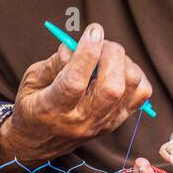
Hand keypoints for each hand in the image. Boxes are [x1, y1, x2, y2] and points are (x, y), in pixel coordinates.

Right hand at [0, 22, 151, 167]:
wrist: (39, 142)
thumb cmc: (33, 105)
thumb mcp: (32, 80)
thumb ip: (55, 62)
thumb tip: (78, 45)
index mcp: (53, 109)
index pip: (75, 82)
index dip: (87, 53)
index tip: (93, 31)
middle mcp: (82, 120)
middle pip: (112, 87)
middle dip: (111, 55)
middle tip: (100, 42)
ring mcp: (103, 123)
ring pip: (131, 88)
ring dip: (124, 62)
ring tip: (107, 56)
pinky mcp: (116, 121)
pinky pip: (141, 94)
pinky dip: (135, 74)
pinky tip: (118, 69)